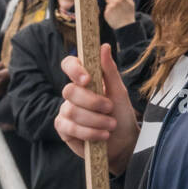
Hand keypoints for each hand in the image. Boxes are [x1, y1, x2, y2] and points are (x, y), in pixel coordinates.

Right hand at [55, 43, 137, 174]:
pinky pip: (69, 127)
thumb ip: (110, 71)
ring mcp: (65, 111)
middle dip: (92, 101)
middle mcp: (73, 93)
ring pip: (70, 110)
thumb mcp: (120, 92)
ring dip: (95, 119)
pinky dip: (89, 132)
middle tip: (110, 108)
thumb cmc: (121, 113)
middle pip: (69, 90)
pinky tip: (102, 136)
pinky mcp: (64, 129)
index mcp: (85, 80)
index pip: (69, 64)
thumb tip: (104, 46)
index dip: (74, 69)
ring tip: (111, 125)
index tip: (87, 79)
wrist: (123, 142)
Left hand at [102, 0, 135, 29]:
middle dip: (111, 2)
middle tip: (116, 7)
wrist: (126, 26)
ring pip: (107, 5)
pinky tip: (114, 16)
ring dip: (110, 8)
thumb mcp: (131, 3)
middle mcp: (115, 2)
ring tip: (116, 13)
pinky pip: (106, 11)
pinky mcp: (106, 13)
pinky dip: (109, 13)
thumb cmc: (129, 14)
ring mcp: (110, 8)